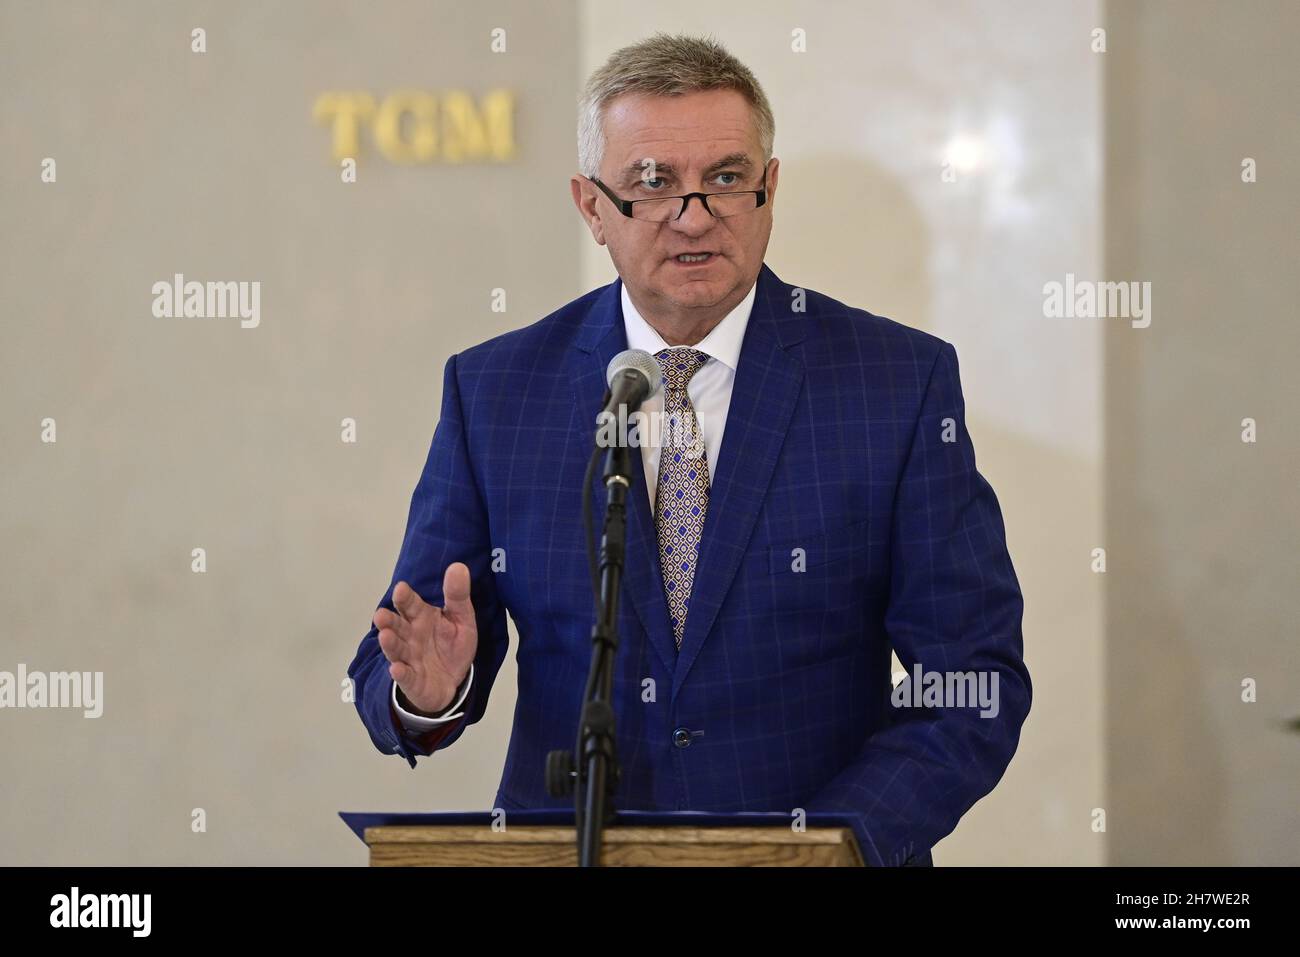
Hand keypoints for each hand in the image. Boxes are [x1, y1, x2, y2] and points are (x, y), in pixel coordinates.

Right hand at [373, 563, 476, 715]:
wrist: (453, 680)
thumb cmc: (452, 644)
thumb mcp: (462, 618)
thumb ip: (457, 595)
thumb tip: (459, 566)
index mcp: (421, 617)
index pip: (410, 604)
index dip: (405, 597)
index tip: (401, 589)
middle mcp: (410, 636)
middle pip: (397, 626)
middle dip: (388, 621)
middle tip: (381, 614)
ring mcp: (409, 658)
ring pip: (397, 650)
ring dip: (390, 644)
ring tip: (385, 636)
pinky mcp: (412, 680)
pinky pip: (406, 677)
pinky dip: (400, 673)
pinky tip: (396, 668)